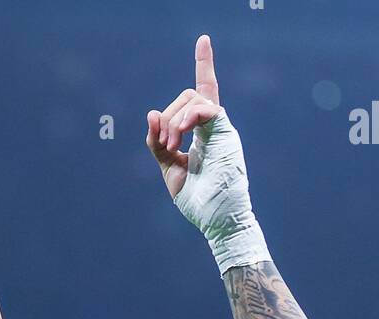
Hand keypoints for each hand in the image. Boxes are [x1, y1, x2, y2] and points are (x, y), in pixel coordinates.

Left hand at [145, 34, 221, 200]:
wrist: (217, 219)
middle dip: (169, 116)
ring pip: (192, 98)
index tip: (203, 40)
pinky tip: (179, 137)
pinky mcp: (226, 131)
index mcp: (204, 134)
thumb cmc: (198, 200)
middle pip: (187, 95)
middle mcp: (214, 127)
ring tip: (172, 148)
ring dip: (174, 121)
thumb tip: (152, 113)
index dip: (204, 66)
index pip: (202, 95)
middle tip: (166, 145)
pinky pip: (204, 106)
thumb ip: (158, 143)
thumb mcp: (169, 169)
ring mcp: (221, 128)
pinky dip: (186, 118)